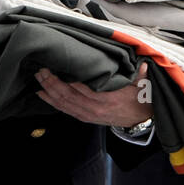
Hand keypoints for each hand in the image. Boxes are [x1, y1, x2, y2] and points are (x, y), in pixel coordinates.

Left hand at [35, 61, 152, 127]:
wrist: (140, 119)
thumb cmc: (139, 100)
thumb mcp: (143, 86)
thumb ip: (141, 75)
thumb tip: (144, 65)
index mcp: (108, 99)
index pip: (83, 89)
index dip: (68, 80)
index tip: (58, 67)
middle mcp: (95, 108)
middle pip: (69, 95)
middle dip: (53, 83)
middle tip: (42, 70)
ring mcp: (89, 114)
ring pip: (64, 104)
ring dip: (49, 91)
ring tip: (39, 79)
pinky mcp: (86, 117)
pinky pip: (66, 110)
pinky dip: (53, 102)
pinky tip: (43, 94)